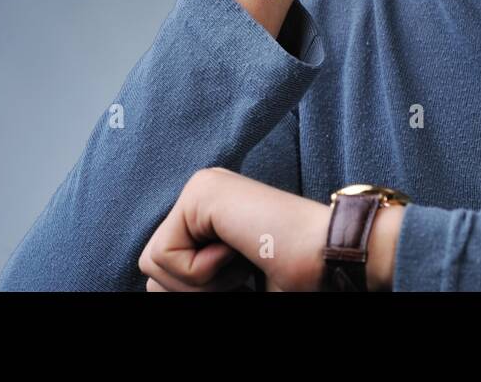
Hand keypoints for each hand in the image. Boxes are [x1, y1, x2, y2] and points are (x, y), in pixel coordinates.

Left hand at [138, 168, 405, 291]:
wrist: (329, 259)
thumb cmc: (290, 277)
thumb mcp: (226, 282)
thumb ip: (195, 275)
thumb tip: (153, 290)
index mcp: (209, 215)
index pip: (162, 268)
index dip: (197, 291)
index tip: (242, 279)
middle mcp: (201, 196)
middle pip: (151, 267)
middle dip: (191, 290)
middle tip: (239, 275)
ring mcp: (200, 189)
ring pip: (151, 263)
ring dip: (198, 283)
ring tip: (240, 262)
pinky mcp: (200, 192)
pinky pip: (164, 254)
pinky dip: (199, 272)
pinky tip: (237, 251)